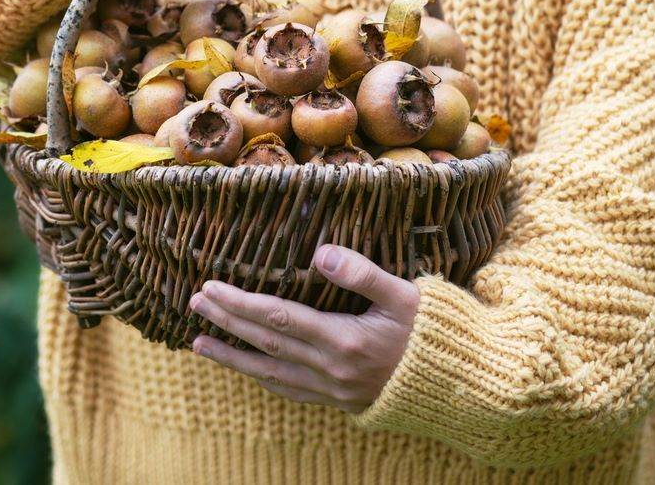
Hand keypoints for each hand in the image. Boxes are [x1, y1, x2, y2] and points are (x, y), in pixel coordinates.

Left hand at [189, 244, 419, 412]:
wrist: (460, 385)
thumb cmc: (435, 333)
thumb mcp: (405, 295)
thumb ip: (363, 273)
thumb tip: (321, 253)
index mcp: (344, 341)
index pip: (278, 318)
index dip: (240, 303)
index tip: (210, 287)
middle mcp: (331, 370)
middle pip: (266, 343)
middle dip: (226, 323)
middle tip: (194, 303)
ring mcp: (333, 390)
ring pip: (270, 373)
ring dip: (232, 357)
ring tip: (199, 345)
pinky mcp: (338, 401)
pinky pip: (289, 391)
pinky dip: (261, 378)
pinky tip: (246, 368)